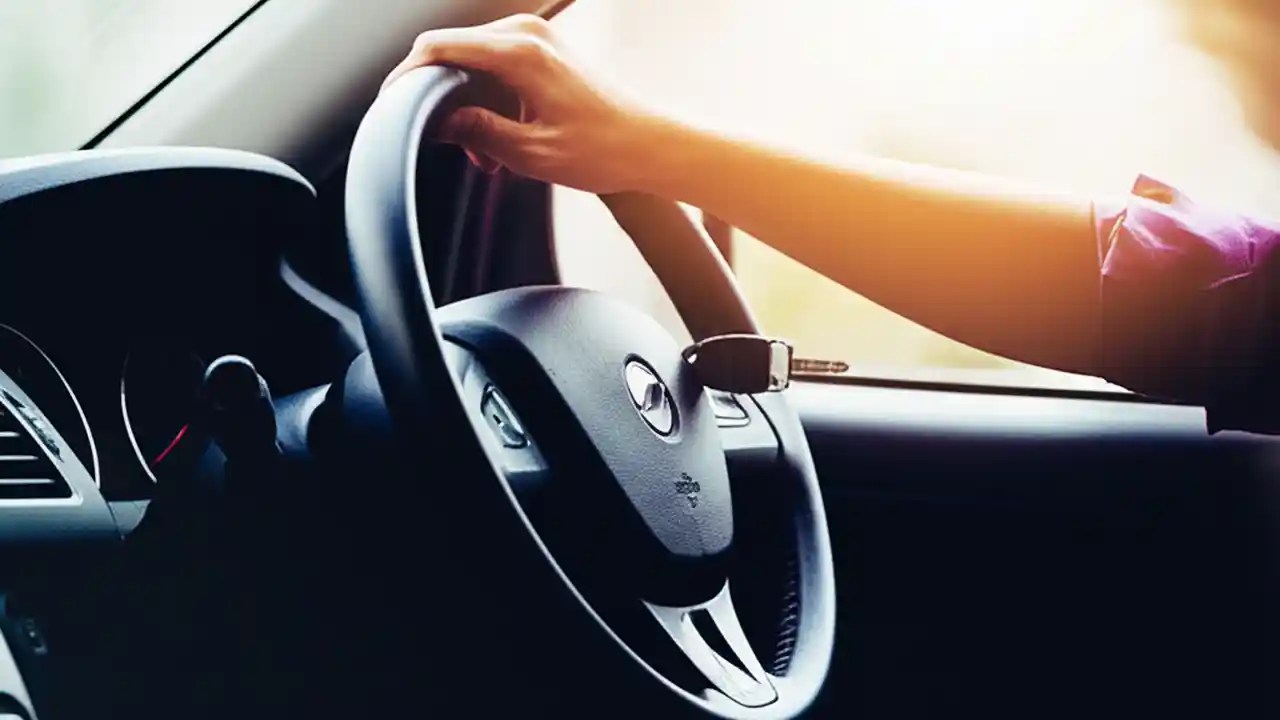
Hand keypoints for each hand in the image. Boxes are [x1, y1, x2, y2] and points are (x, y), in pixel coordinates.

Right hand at [383, 14, 653, 193]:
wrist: (651, 145)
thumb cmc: (603, 150)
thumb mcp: (531, 153)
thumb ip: (478, 132)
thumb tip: (438, 121)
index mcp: (519, 54)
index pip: (437, 48)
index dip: (405, 77)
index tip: (389, 107)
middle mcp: (525, 35)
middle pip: (450, 53)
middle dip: (439, 101)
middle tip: (444, 145)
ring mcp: (536, 40)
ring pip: (471, 64)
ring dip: (466, 108)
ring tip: (484, 157)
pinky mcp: (544, 53)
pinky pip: (495, 68)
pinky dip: (487, 103)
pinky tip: (500, 144)